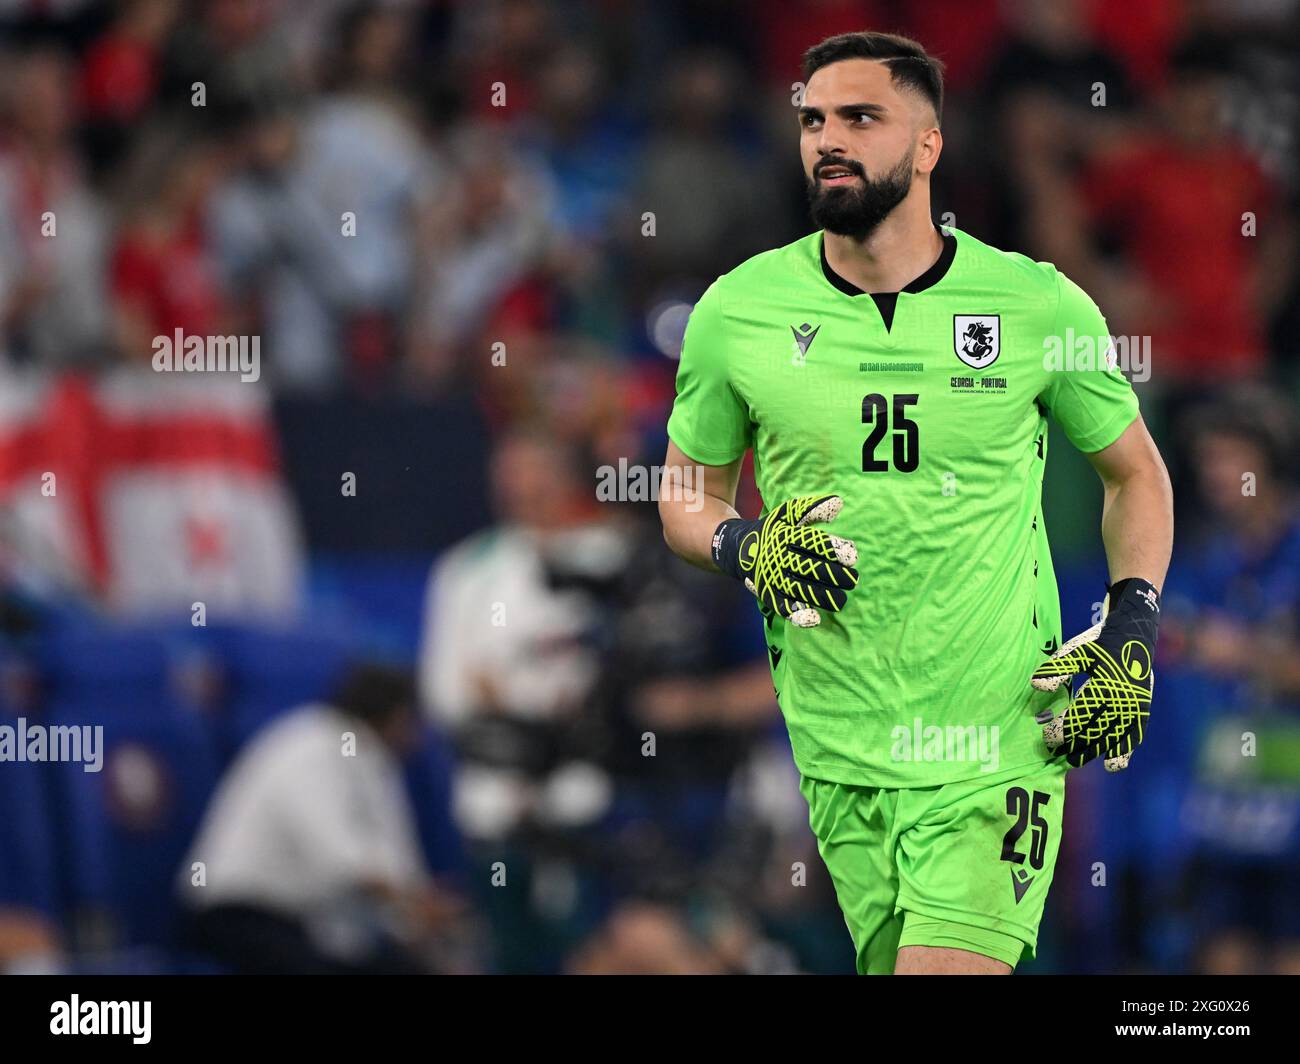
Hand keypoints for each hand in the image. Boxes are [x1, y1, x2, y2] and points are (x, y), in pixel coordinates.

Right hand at [710, 494, 858, 627]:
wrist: (739, 549)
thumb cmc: (772, 531)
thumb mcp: (787, 514)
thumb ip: (811, 509)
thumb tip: (838, 504)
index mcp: (784, 535)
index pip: (811, 543)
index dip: (832, 550)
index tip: (852, 557)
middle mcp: (777, 557)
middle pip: (808, 568)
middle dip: (834, 576)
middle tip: (853, 580)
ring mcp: (772, 577)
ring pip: (799, 589)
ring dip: (823, 596)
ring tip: (842, 600)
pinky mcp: (768, 594)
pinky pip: (782, 606)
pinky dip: (797, 614)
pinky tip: (814, 619)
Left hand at [1030, 578, 1160, 770]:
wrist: (1135, 634)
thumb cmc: (1100, 643)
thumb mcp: (1076, 652)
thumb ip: (1057, 668)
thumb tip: (1036, 685)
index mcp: (1103, 686)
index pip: (1079, 716)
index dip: (1063, 730)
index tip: (1047, 738)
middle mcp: (1121, 700)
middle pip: (1095, 730)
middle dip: (1075, 744)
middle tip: (1057, 754)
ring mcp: (1134, 707)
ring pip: (1113, 736)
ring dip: (1094, 751)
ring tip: (1076, 762)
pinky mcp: (1143, 709)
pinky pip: (1134, 735)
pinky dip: (1124, 750)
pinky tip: (1112, 765)